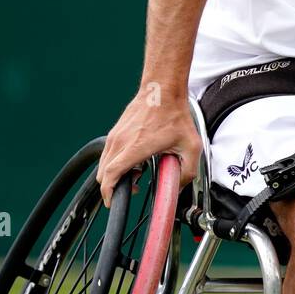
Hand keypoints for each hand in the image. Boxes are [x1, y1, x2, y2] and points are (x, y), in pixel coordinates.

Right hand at [97, 89, 200, 206]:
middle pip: (103, 174)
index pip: (111, 175)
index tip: (113, 202)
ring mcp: (115, 136)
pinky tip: (134, 162)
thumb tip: (179, 186)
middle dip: (114, 187)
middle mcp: (120, 142)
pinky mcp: (115, 132)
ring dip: (114, 175)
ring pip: (104, 164)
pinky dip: (115, 163)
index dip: (109, 193)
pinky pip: (108, 154)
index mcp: (135, 148)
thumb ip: (187, 172)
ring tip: (136, 174)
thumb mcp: (191, 147)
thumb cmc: (174, 115)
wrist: (162, 91)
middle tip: (132, 189)